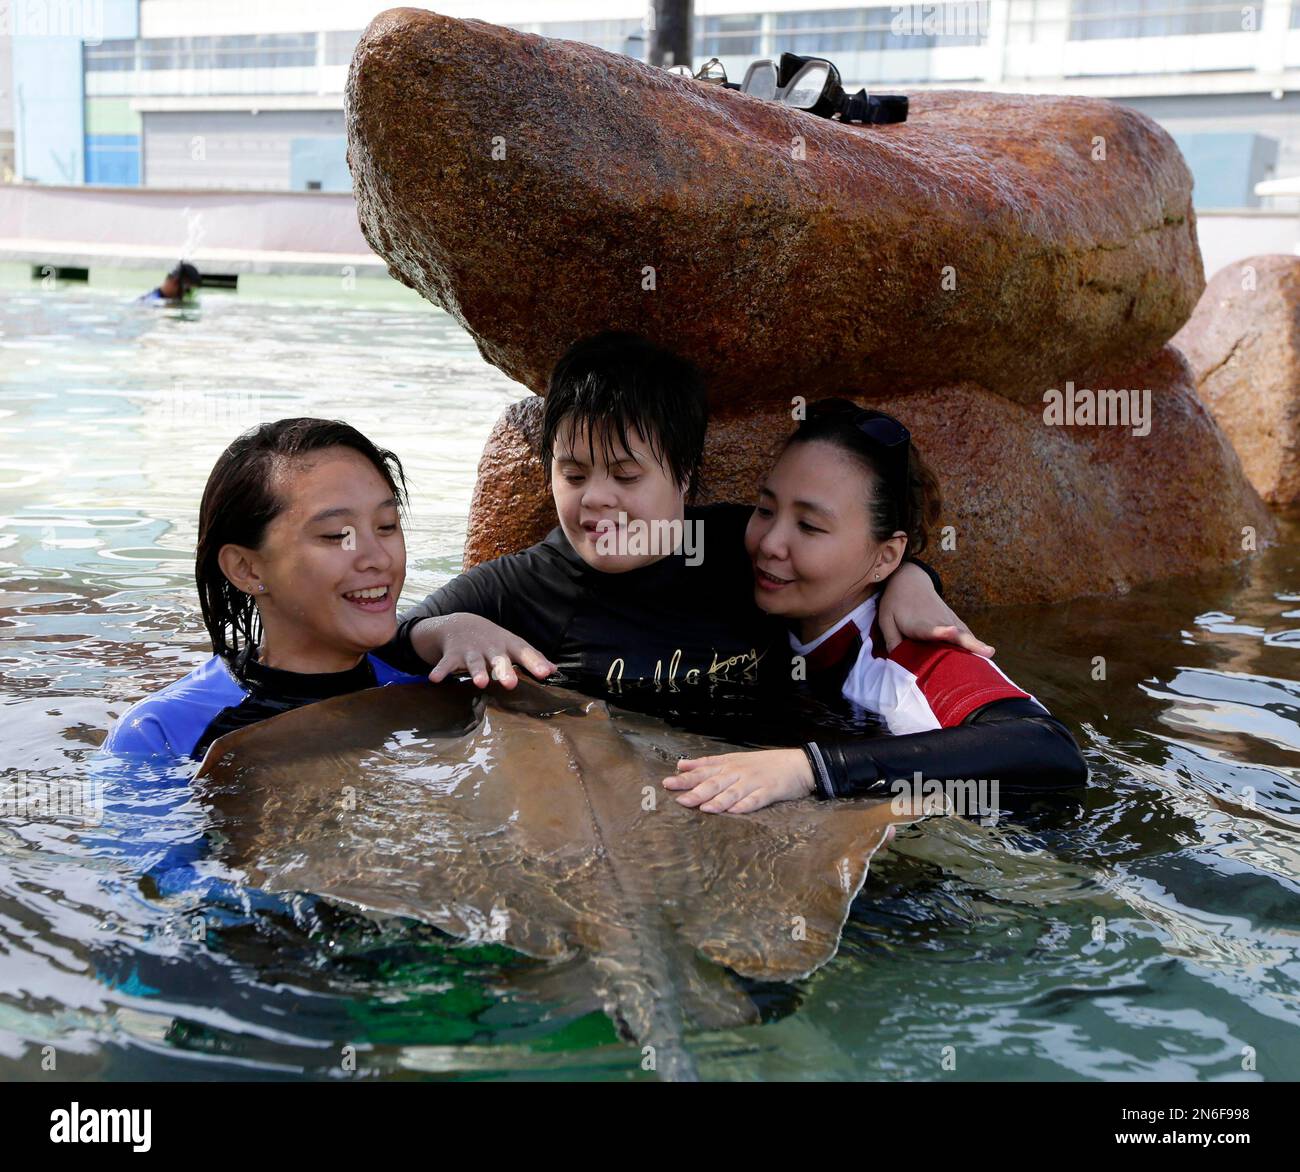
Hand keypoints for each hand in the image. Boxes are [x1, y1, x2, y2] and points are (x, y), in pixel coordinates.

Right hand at [411, 613, 555, 688]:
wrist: (461, 623)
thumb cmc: (494, 641)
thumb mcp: (513, 646)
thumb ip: (533, 658)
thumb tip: (555, 670)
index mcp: (508, 645)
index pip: (524, 653)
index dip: (535, 663)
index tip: (545, 674)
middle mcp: (491, 647)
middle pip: (499, 658)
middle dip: (504, 670)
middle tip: (511, 683)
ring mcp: (471, 650)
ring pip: (474, 662)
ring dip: (477, 671)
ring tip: (480, 682)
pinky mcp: (452, 655)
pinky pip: (446, 664)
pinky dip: (441, 670)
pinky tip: (435, 679)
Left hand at [663, 749, 813, 814]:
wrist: (797, 764)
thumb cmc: (763, 764)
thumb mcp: (734, 759)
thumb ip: (707, 764)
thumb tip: (682, 765)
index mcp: (728, 764)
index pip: (703, 770)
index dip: (685, 778)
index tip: (667, 783)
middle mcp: (738, 772)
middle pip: (715, 782)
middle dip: (696, 791)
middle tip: (679, 799)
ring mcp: (754, 782)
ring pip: (733, 792)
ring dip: (719, 800)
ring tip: (705, 808)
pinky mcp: (770, 791)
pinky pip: (756, 799)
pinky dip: (746, 805)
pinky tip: (736, 811)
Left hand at [878, 561, 993, 657]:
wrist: (909, 581)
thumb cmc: (895, 603)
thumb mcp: (886, 620)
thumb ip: (892, 640)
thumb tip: (899, 661)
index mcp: (920, 623)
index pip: (932, 629)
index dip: (942, 632)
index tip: (953, 632)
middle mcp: (939, 621)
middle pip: (957, 633)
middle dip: (971, 643)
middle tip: (988, 652)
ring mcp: (950, 620)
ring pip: (966, 635)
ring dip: (977, 646)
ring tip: (991, 656)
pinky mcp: (956, 621)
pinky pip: (967, 635)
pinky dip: (976, 644)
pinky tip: (985, 654)